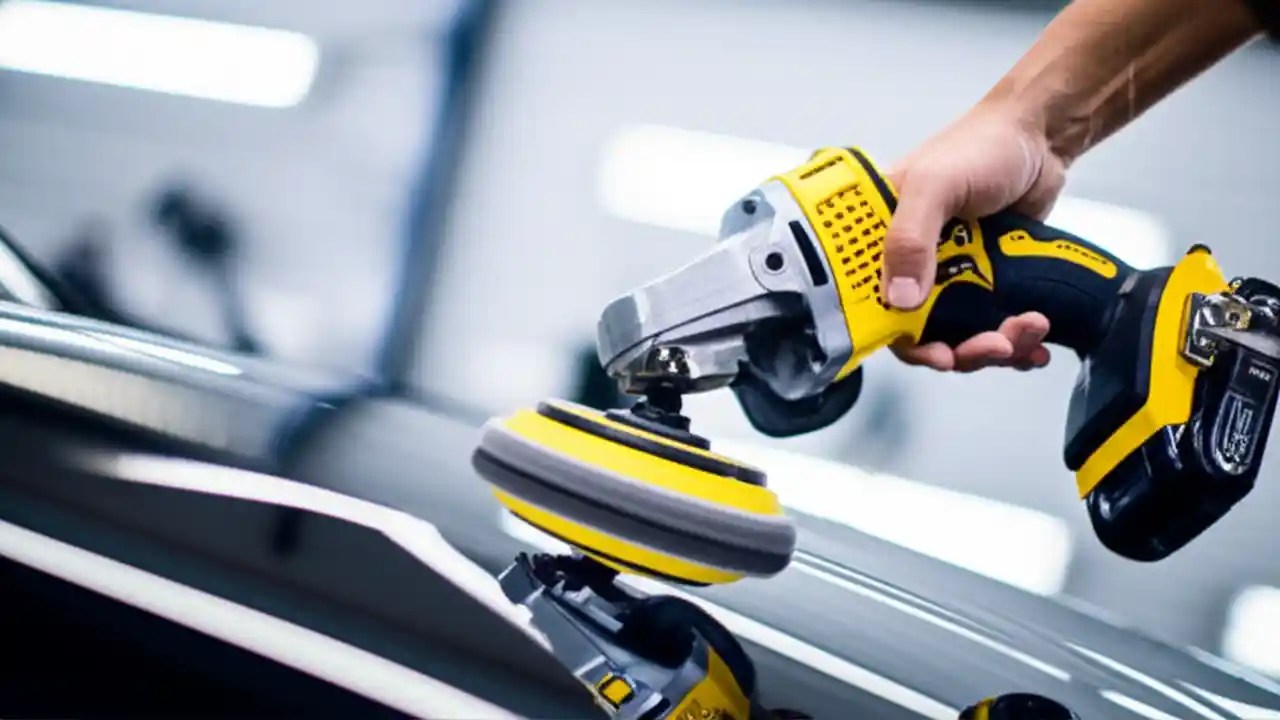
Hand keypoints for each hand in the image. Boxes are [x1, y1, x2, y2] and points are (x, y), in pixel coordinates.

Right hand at [883, 101, 1066, 371]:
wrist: (1041, 139)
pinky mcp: (989, 283)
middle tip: (995, 346)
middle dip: (963, 350)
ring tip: (1028, 331)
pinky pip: (995, 328)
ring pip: (963, 337)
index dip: (899, 339)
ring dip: (997, 348)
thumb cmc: (980, 147)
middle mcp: (911, 264)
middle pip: (922, 333)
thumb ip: (911, 238)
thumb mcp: (936, 186)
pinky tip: (1036, 345)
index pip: (872, 304)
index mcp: (882, 241)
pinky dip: (1017, 344)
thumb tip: (899, 300)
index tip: (935, 355)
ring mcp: (952, 277)